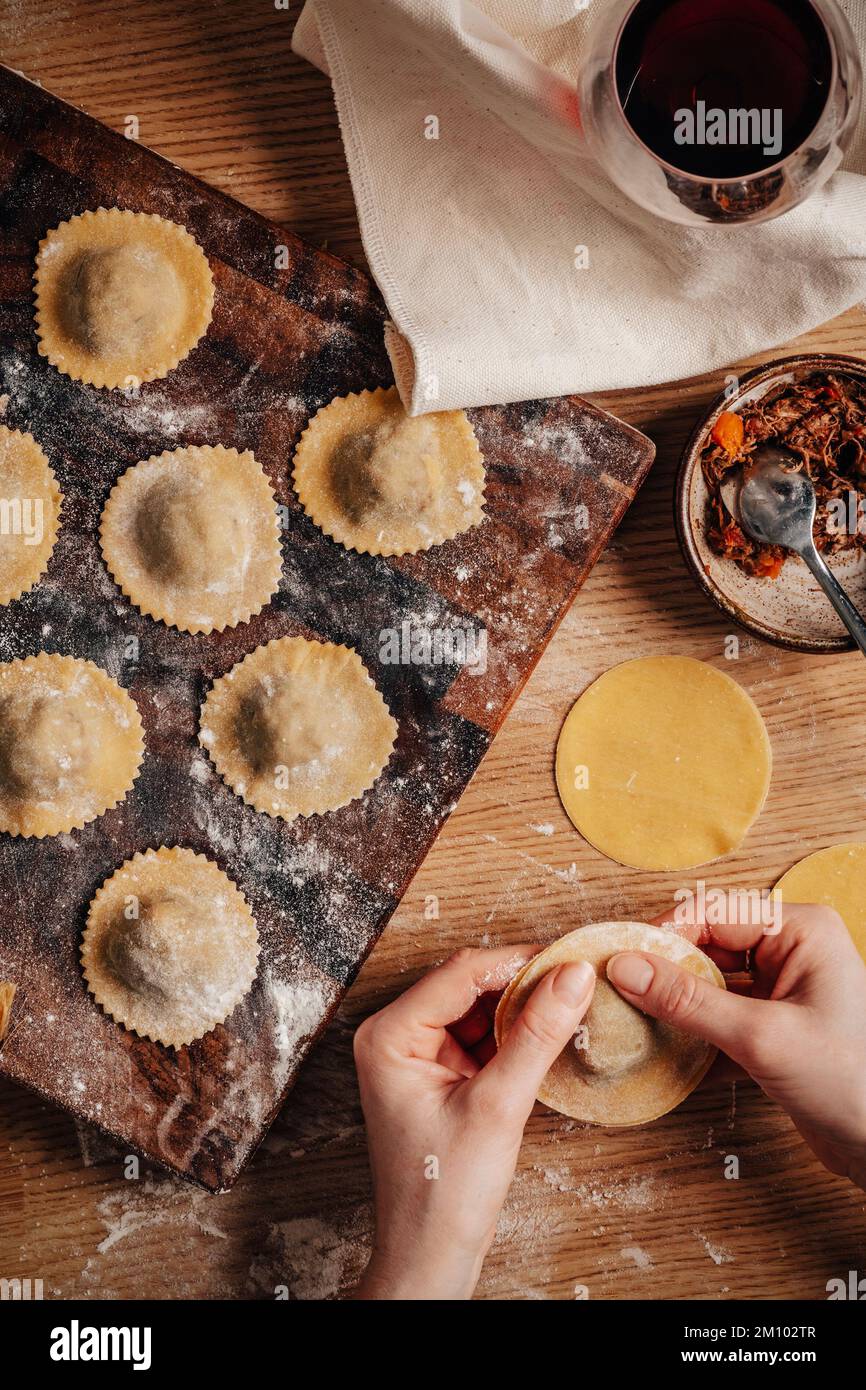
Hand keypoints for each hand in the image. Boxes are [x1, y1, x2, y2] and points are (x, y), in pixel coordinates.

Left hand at [353, 944, 594, 1299]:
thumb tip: (571, 978)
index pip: (461, 973)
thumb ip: (536, 1036)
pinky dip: (515, 1036)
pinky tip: (548, 1038)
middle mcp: (395, 1037)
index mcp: (389, 1036)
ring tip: (570, 1009)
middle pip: (469, 986)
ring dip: (522, 1010)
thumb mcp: (498, 1107)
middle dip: (523, 985)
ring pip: (479, 1009)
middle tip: (577, 982)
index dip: (518, 962)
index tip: (569, 960)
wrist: (430, 1256)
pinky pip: (482, 1038)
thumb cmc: (443, 1194)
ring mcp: (416, 1057)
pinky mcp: (439, 1077)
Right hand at [607, 903, 865, 1189]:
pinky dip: (695, 1034)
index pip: (714, 913)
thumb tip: (625, 968)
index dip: (665, 935)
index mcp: (801, 932)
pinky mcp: (775, 1027)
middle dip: (667, 972)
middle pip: (709, 945)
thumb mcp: (760, 1037)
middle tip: (621, 996)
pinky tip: (667, 1054)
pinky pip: (721, 1016)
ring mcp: (784, 991)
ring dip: (677, 1006)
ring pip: (711, 983)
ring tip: (636, 1023)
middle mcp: (793, 952)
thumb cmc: (848, 1081)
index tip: (620, 961)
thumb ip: (688, 1001)